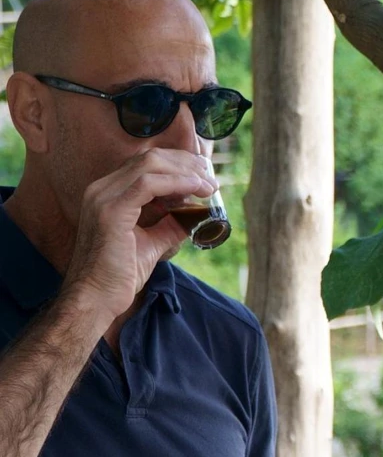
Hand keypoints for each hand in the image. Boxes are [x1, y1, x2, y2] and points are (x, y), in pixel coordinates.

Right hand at [62, 149, 215, 322]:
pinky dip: (177, 182)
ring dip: (186, 172)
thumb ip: (171, 224)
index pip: (146, 163)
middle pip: (150, 158)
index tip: (204, 174)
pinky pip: (148, 184)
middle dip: (186, 163)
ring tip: (209, 186)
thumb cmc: (120, 274)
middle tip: (211, 177)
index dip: (178, 163)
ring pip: (150, 165)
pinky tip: (197, 189)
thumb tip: (197, 214)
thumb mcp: (153, 242)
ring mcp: (103, 197)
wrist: (97, 298)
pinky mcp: (111, 210)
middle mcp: (102, 189)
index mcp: (108, 194)